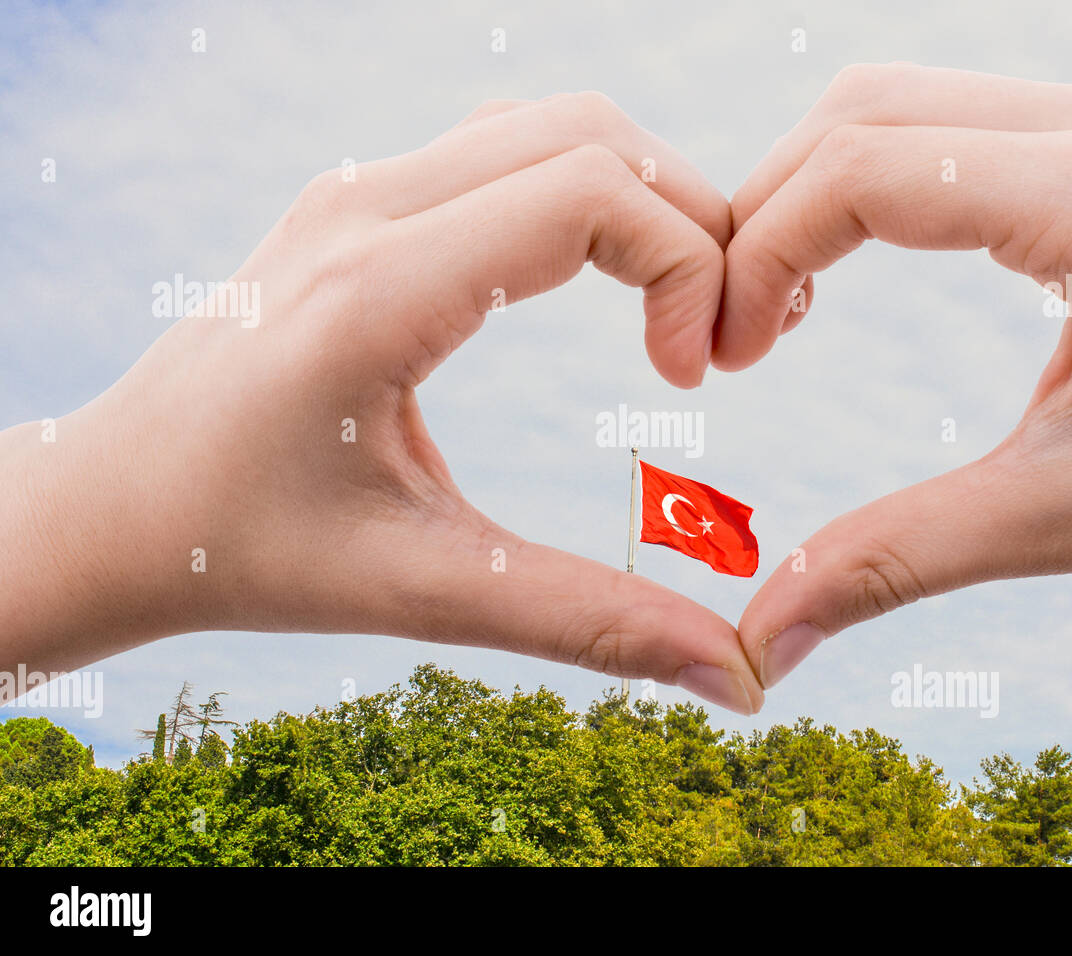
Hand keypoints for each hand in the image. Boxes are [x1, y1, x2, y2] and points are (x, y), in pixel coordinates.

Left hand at [0, 93, 764, 714]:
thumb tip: (737, 679)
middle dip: (692, 223)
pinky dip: (583, 192)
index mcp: (378, 289)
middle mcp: (365, 207)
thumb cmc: (242, 550)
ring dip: (643, 199)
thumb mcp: (422, 590)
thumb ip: (590, 623)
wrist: (112, 506)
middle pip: (592, 134)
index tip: (695, 375)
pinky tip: (598, 279)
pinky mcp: (358, 202)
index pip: (590, 191)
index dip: (687, 266)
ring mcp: (355, 190)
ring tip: (678, 306)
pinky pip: (505, 147)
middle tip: (715, 340)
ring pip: (553, 125)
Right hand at [716, 63, 1071, 686]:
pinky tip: (847, 271)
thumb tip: (763, 640)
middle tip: (735, 339)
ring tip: (780, 312)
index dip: (759, 255)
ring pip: (893, 106)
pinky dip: (864, 186)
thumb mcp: (1070, 520)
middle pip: (860, 115)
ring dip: (809, 195)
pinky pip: (942, 125)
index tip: (728, 356)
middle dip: (765, 218)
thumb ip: (899, 562)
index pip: (864, 170)